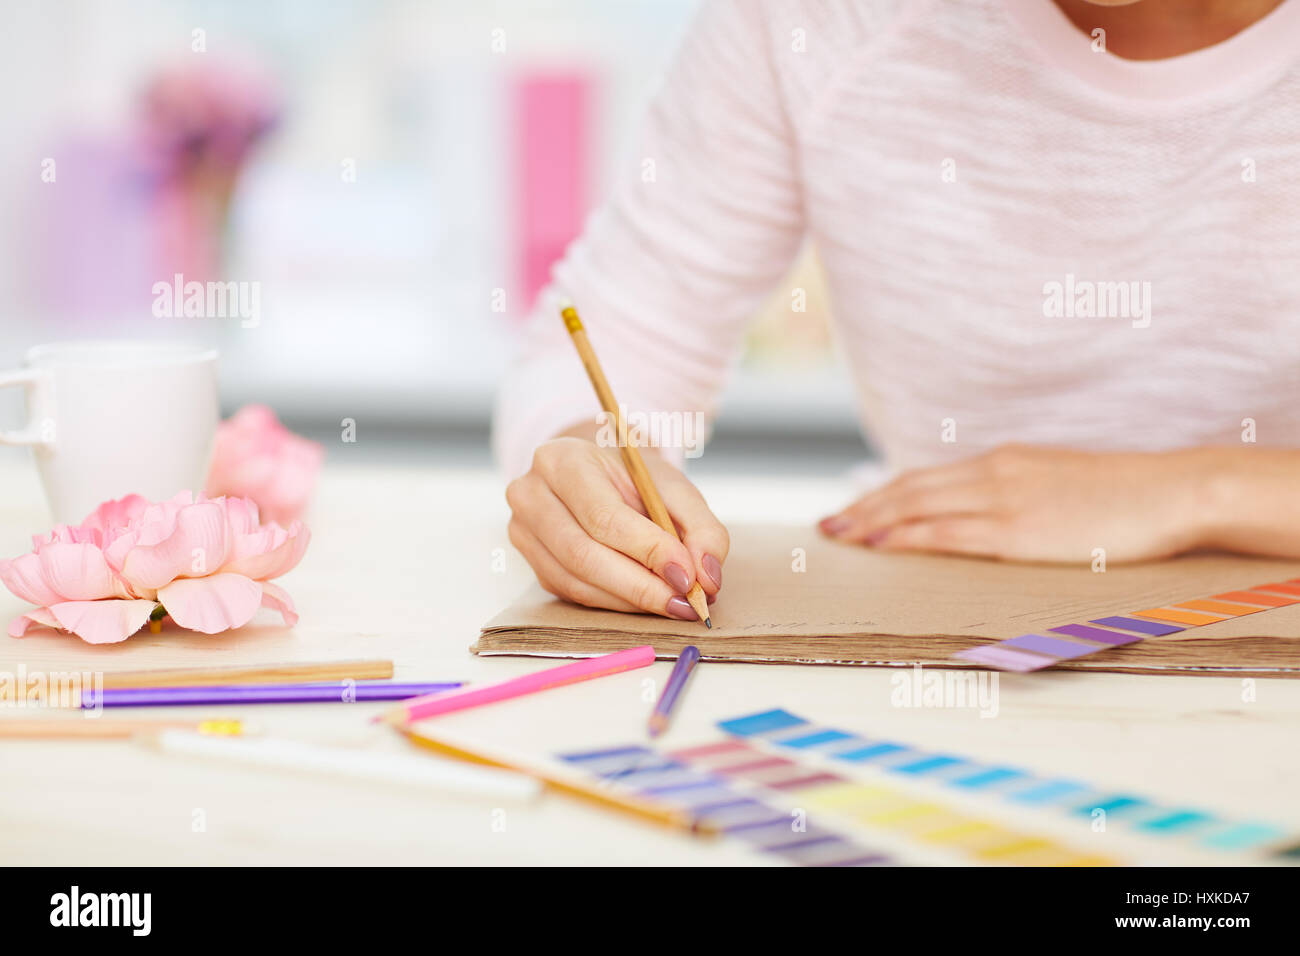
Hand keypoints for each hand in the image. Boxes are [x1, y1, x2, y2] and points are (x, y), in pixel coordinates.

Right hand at [506, 437, 727, 617]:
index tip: (687, 576)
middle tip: (685, 603)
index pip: (603, 516)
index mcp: (562, 460)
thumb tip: (707, 579)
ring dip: (630, 601)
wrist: (598, 473)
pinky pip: (573, 593)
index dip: (648, 551)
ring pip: (577, 581)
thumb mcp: (674, 488)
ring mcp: (523, 530)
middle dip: (641, 586)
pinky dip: (615, 603)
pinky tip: (645, 601)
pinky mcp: (532, 561)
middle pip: (584, 554)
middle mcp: (531, 494)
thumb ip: (702, 528)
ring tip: (674, 604)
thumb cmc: (634, 479)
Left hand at [818, 444, 1216, 563]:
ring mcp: (1004, 499)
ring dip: (873, 522)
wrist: (1169, 491)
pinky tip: (883, 545)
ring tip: (840, 536)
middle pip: (910, 487)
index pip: (926, 477)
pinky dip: (909, 537)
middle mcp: (994, 473)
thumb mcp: (1058, 484)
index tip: (854, 508)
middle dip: (864, 507)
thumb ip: (1018, 492)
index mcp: (1003, 462)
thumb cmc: (1123, 495)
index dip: (884, 493)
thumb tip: (985, 513)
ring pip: (919, 505)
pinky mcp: (1019, 529)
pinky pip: (950, 532)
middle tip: (828, 526)